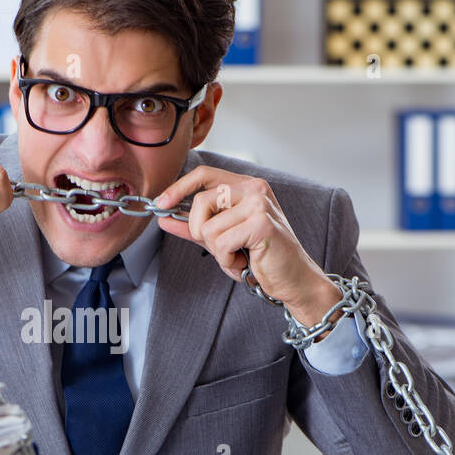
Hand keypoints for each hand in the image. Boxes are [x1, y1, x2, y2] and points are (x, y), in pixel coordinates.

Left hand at [153, 167, 342, 329]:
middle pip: (200, 202)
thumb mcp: (222, 238)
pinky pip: (222, 243)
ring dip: (218, 252)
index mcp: (246, 186)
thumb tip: (164, 218)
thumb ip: (195, 227)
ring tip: (240, 256)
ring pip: (209, 227)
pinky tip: (246, 262)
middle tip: (223, 248)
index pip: (204, 175)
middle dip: (202, 233)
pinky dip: (228, 261)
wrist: (293, 279)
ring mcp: (259, 204)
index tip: (161, 204)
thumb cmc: (261, 258)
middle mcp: (254, 189)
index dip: (178, 187)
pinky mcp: (262, 224)